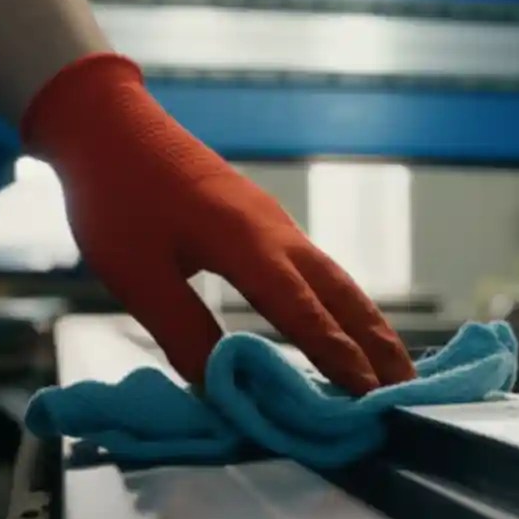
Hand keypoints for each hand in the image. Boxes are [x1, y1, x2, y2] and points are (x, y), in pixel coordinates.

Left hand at [21, 54, 415, 392]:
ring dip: (369, 325)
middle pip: (343, 295)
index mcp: (246, 243)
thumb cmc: (115, 196)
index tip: (368, 396)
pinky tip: (347, 325)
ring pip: (337, 281)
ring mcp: (276, 224)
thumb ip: (184, 332)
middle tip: (409, 389)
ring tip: (395, 367)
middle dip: (380, 344)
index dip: (337, 357)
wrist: (109, 122)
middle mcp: (276, 232)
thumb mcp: (136, 275)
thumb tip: (221, 390)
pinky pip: (320, 270)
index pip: (303, 311)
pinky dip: (344, 306)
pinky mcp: (267, 222)